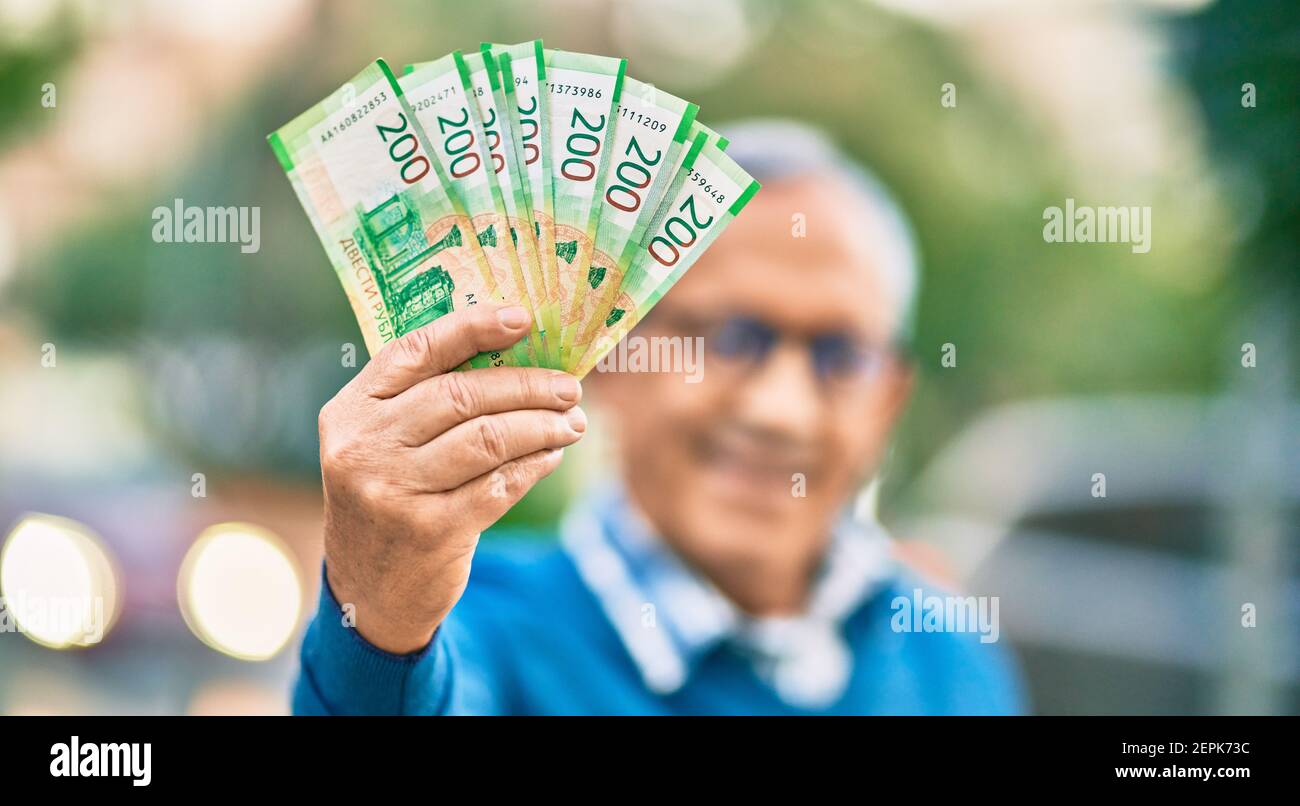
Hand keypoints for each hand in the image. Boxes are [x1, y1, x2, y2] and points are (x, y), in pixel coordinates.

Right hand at [318, 305, 583, 652]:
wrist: (368, 593)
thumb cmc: (388, 498)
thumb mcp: (380, 444)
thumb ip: (422, 400)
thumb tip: (513, 352)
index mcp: (350, 411)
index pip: (415, 351)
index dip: (472, 328)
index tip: (523, 318)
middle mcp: (365, 447)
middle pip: (462, 395)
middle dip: (527, 385)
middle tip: (569, 387)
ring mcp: (395, 491)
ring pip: (488, 438)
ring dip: (542, 425)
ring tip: (572, 421)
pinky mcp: (431, 530)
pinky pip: (500, 484)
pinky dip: (534, 465)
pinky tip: (551, 456)